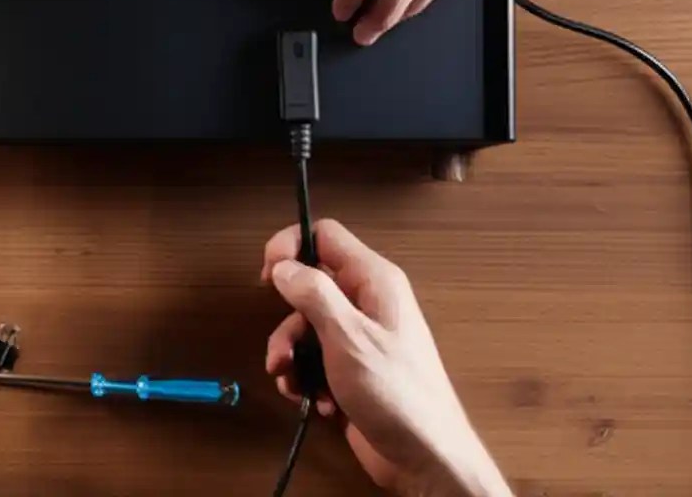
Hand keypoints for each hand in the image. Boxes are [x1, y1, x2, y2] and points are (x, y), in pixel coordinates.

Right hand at [262, 219, 509, 495]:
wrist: (423, 455)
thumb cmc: (395, 393)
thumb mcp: (349, 337)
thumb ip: (314, 294)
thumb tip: (284, 266)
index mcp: (374, 281)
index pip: (326, 236)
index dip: (291, 246)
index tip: (268, 275)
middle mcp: (367, 302)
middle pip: (309, 287)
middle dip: (288, 321)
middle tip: (281, 351)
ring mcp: (360, 336)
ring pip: (307, 328)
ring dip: (293, 357)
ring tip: (295, 384)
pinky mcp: (352, 368)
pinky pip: (315, 359)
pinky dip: (307, 379)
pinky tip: (316, 401)